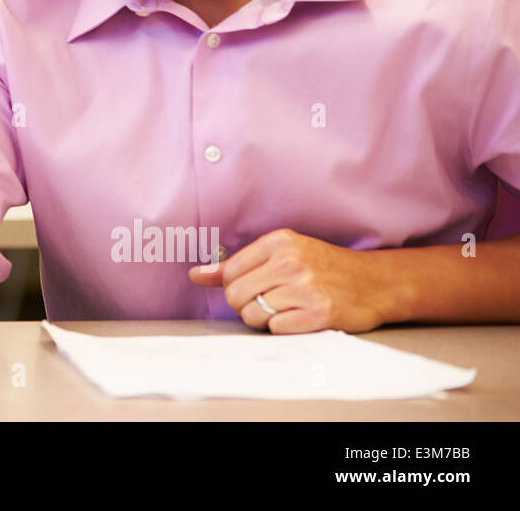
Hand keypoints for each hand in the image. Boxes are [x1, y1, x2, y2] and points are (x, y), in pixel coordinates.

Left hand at [189, 229, 386, 333]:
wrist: (375, 282)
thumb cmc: (323, 267)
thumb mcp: (282, 254)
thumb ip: (236, 265)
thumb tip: (195, 275)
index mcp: (279, 242)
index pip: (228, 273)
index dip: (235, 287)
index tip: (253, 288)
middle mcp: (291, 262)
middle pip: (236, 296)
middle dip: (246, 306)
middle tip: (269, 303)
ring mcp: (305, 288)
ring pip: (253, 315)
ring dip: (264, 319)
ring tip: (286, 310)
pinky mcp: (319, 313)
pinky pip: (276, 329)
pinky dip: (283, 328)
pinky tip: (299, 318)